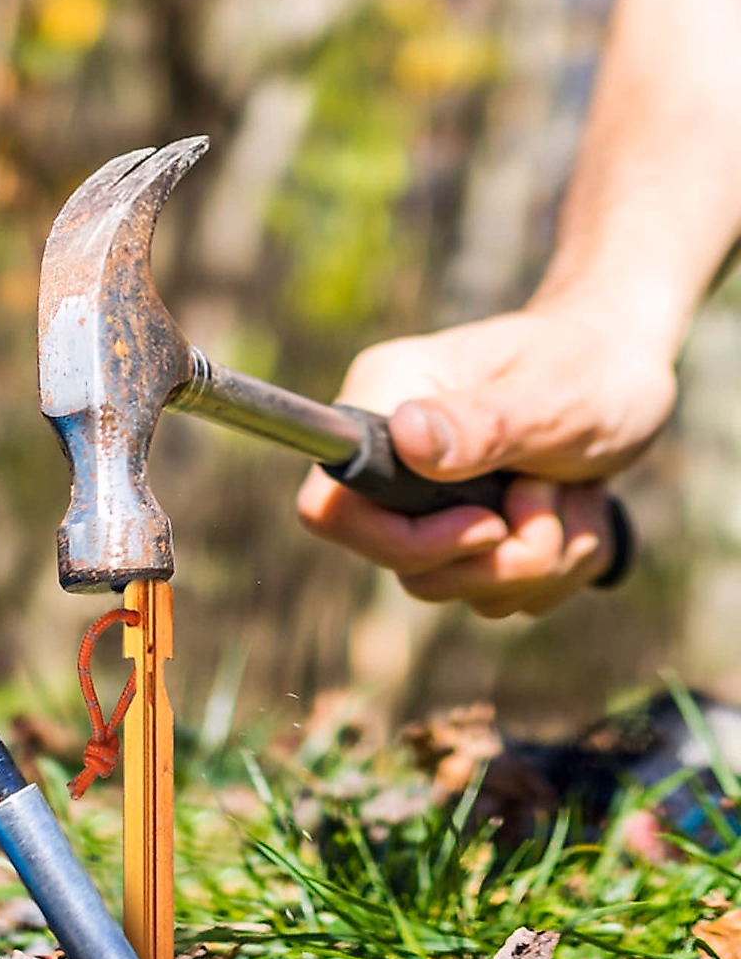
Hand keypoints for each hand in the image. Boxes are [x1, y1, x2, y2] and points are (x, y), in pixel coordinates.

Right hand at [297, 305, 675, 615]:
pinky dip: (556, 566)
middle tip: (552, 494)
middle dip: (498, 557)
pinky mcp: (464, 538)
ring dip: (540, 557)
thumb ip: (483, 423)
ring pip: (456, 587)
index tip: (487, 523)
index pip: (331, 507)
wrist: (627, 370)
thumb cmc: (590, 364)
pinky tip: (575, 508)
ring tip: (573, 491)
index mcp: (385, 402)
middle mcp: (391, 458)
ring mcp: (425, 504)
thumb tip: (406, 438)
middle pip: (401, 565)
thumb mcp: (554, 393)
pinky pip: (498, 594)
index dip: (400, 540)